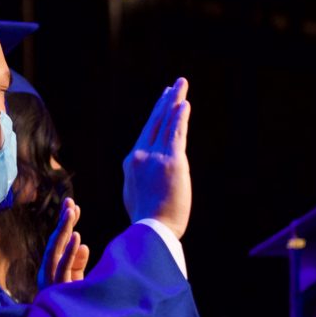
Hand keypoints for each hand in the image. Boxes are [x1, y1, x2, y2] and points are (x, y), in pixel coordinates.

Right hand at [39, 198, 91, 288]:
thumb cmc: (68, 301)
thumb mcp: (75, 280)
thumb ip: (78, 263)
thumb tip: (84, 245)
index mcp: (52, 265)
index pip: (60, 241)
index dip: (67, 224)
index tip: (75, 207)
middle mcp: (48, 269)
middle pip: (56, 241)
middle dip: (63, 220)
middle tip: (69, 201)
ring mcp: (51, 277)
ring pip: (55, 249)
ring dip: (63, 229)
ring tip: (70, 212)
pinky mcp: (57, 286)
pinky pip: (63, 266)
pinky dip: (69, 250)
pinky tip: (76, 236)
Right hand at [122, 78, 191, 238]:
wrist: (151, 230)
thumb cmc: (147, 221)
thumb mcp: (137, 196)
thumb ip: (142, 180)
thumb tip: (147, 177)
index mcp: (131, 164)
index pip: (146, 134)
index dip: (156, 117)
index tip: (163, 104)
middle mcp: (140, 155)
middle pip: (154, 122)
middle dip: (165, 102)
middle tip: (173, 86)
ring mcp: (154, 157)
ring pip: (165, 123)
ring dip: (174, 101)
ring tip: (181, 85)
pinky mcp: (171, 161)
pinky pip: (176, 133)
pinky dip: (180, 117)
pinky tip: (184, 104)